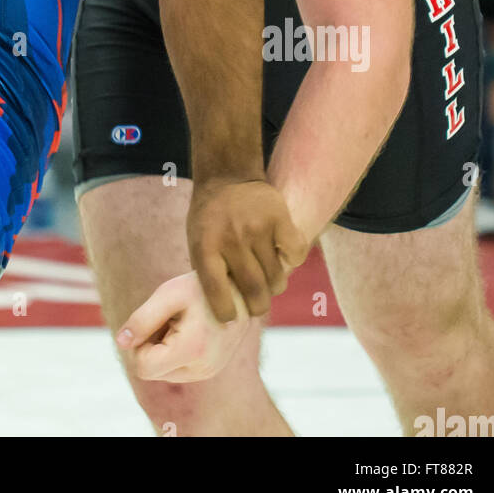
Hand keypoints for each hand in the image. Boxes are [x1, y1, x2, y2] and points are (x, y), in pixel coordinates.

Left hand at [116, 270, 250, 382]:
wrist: (238, 290)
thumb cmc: (200, 288)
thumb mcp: (168, 294)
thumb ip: (142, 319)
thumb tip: (121, 342)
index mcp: (192, 350)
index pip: (143, 367)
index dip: (138, 344)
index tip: (152, 321)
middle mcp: (202, 369)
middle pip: (151, 371)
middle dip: (150, 346)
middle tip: (166, 319)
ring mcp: (208, 373)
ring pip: (162, 372)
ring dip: (162, 349)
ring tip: (180, 323)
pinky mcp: (210, 371)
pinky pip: (176, 369)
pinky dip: (174, 352)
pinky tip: (188, 330)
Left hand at [187, 179, 307, 321]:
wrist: (226, 176)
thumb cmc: (210, 219)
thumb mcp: (197, 244)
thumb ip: (210, 275)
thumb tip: (228, 315)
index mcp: (205, 247)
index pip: (218, 295)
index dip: (226, 313)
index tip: (230, 316)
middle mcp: (231, 238)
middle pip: (255, 292)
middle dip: (257, 306)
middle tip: (257, 304)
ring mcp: (257, 227)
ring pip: (277, 278)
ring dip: (274, 285)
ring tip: (266, 275)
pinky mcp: (279, 217)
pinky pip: (295, 255)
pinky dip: (291, 260)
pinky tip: (279, 253)